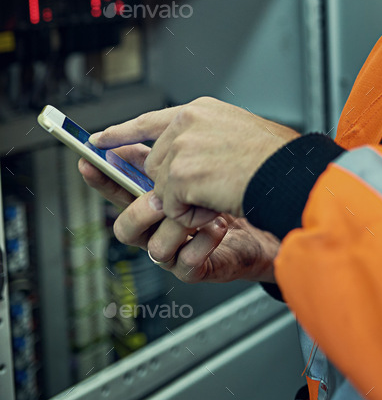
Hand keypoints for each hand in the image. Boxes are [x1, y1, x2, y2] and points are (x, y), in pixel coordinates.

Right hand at [79, 153, 279, 282]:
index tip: (87, 160)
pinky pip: (185, 262)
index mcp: (158, 196)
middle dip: (141, 210)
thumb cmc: (240, 187)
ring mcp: (178, 248)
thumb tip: (140, 131)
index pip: (120, 188)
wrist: (276, 214)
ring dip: (177, 226)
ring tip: (204, 210)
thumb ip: (173, 149)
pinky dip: (202, 242)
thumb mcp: (205, 158)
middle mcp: (162, 226)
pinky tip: (220, 226)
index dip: (101, 177)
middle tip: (161, 197)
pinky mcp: (198, 267)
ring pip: (152, 247)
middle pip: (126, 225)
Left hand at [91, 97, 299, 228]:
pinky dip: (192, 214)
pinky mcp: (181, 174)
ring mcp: (181, 147)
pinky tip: (217, 204)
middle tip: (209, 186)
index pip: (148, 120)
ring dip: (186, 200)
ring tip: (220, 192)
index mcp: (199, 109)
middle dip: (173, 183)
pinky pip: (172, 205)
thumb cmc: (276, 158)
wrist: (288, 172)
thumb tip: (180, 154)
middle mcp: (186, 122)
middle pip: (155, 162)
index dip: (121, 133)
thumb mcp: (236, 131)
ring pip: (162, 186)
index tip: (98, 142)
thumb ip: (205, 136)